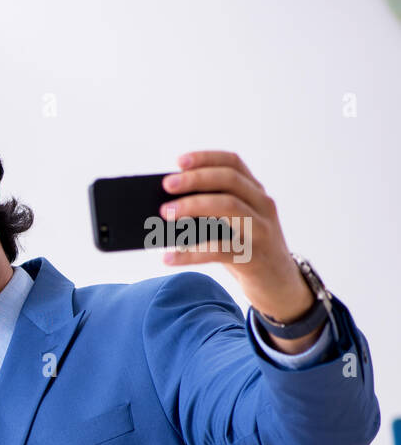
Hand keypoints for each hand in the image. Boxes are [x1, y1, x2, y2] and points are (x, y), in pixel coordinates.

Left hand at [159, 150, 323, 351]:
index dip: (206, 158)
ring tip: (164, 214)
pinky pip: (219, 250)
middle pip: (229, 181)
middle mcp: (262, 206)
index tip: (179, 161)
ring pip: (229, 207)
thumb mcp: (234, 225)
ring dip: (193, 206)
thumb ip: (210, 212)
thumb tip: (166, 207)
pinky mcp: (255, 257)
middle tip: (167, 185)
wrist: (280, 285)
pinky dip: (190, 253)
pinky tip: (168, 257)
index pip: (233, 164)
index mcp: (255, 193)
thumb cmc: (246, 250)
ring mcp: (261, 230)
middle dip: (196, 180)